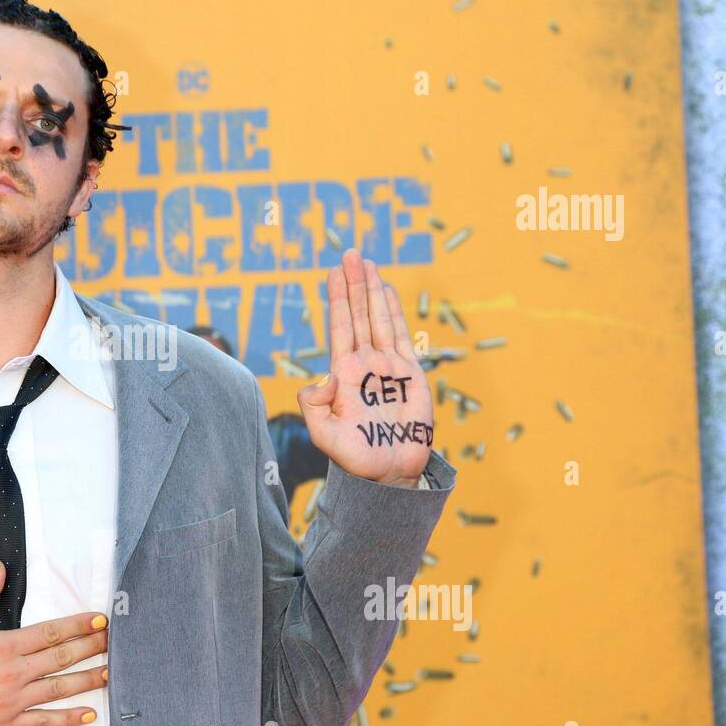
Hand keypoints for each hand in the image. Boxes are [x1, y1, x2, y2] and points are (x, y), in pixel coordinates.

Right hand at [0, 559, 108, 725]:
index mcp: (3, 646)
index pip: (51, 632)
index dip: (79, 625)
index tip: (99, 620)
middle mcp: (13, 673)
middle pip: (62, 658)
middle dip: (91, 647)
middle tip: (113, 642)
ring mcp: (12, 701)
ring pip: (59, 688)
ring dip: (88, 679)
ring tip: (109, 672)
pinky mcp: (6, 724)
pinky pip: (44, 722)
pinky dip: (68, 718)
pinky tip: (87, 713)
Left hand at [297, 248, 433, 486]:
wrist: (386, 472)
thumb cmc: (354, 457)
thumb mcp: (324, 435)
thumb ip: (315, 407)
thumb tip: (321, 380)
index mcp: (343, 373)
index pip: (339, 326)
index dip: (337, 298)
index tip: (333, 271)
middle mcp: (364, 363)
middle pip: (357, 314)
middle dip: (354, 284)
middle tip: (351, 253)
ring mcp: (386, 366)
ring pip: (378, 319)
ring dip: (373, 291)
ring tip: (368, 263)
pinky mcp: (409, 374)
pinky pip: (401, 336)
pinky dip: (394, 313)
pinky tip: (388, 292)